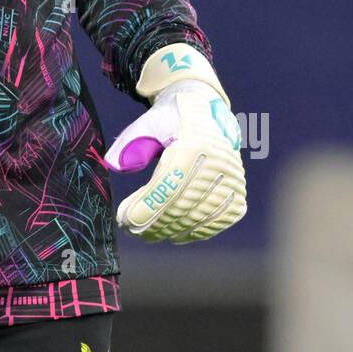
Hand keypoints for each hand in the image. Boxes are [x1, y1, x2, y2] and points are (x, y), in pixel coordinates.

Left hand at [104, 79, 246, 242]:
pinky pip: (216, 221)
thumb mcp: (148, 123)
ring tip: (146, 234)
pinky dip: (194, 232)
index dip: (148, 205)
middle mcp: (220, 162)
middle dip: (153, 222)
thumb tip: (114, 164)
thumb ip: (131, 144)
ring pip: (198, 216)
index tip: (126, 219)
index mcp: (196, 140)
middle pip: (183, 203)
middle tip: (130, 229)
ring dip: (169, 231)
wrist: (208, 116)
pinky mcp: (238, 194)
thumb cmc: (171, 121)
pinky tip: (173, 235)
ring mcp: (233, 181)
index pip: (170, 182)